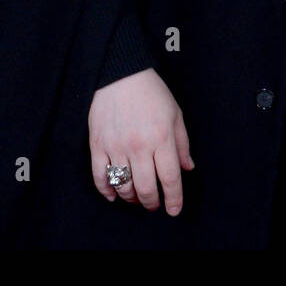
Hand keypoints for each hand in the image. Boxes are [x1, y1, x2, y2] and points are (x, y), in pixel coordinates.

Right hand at [88, 67, 193, 214]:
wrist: (120, 75)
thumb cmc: (152, 92)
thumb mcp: (175, 114)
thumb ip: (182, 144)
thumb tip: (187, 168)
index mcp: (162, 138)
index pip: (169, 178)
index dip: (174, 198)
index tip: (175, 210)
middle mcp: (139, 146)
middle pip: (146, 188)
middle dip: (152, 202)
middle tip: (154, 205)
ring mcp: (116, 146)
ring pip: (123, 185)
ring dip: (131, 198)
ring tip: (137, 198)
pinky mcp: (98, 145)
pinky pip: (100, 176)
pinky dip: (106, 190)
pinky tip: (113, 194)